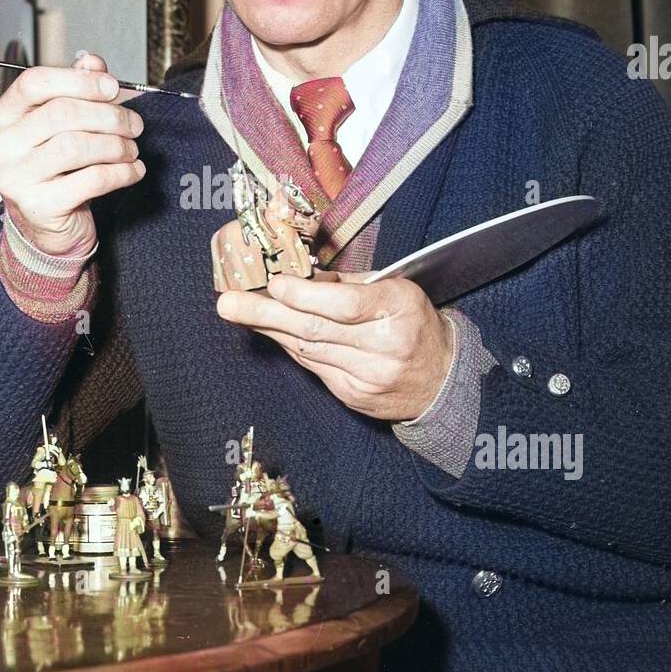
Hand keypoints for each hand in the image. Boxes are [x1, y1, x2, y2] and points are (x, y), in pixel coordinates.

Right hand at [0, 51, 144, 254]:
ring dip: (115, 145)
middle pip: (59, 113)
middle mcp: (0, 148)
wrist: (45, 225)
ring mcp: (15, 179)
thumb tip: (92, 62)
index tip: (111, 86)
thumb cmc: (53, 170)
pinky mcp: (39, 207)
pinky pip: (91, 180)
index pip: (34, 84)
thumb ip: (76, 89)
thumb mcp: (61, 125)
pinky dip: (121, 172)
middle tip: (132, 123)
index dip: (79, 80)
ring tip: (131, 149)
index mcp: (1, 119)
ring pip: (75, 146)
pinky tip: (132, 170)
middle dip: (107, 115)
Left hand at [216, 271, 453, 422]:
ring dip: (270, 329)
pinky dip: (290, 346)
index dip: (304, 296)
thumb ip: (348, 284)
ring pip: (308, 349)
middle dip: (266, 315)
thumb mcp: (395, 289)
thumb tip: (299, 276)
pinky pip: (313, 365)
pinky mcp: (353, 395)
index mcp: (398, 310)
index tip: (274, 285)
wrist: (441, 380)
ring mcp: (367, 376)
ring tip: (238, 311)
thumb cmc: (414, 323)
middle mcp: (384, 347)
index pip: (344, 307)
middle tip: (229, 304)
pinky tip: (270, 331)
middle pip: (316, 329)